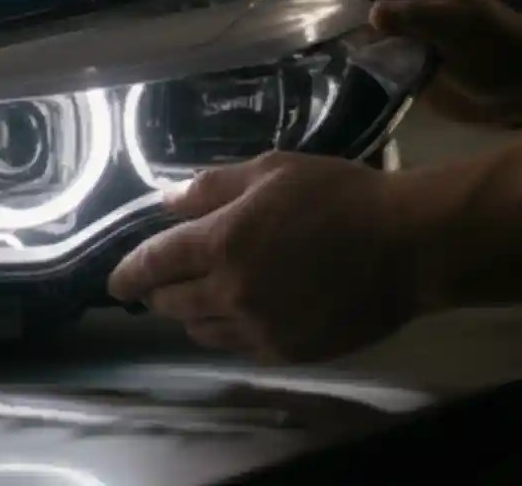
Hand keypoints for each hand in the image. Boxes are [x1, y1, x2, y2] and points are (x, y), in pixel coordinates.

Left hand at [106, 152, 418, 361]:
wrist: (407, 245)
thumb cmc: (339, 196)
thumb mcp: (272, 170)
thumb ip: (213, 186)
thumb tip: (167, 200)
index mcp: (221, 241)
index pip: (153, 263)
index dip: (128, 273)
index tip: (114, 283)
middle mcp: (230, 291)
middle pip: (171, 303)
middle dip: (157, 293)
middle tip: (157, 285)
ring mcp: (258, 327)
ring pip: (200, 330)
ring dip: (189, 315)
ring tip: (196, 299)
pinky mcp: (286, 351)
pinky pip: (238, 346)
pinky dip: (227, 331)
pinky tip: (239, 315)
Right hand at [294, 0, 521, 124]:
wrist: (520, 79)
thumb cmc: (496, 47)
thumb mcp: (459, 28)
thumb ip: (416, 18)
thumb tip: (373, 13)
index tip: (298, 5)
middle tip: (285, 15)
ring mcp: (398, 9)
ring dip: (321, 9)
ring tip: (294, 33)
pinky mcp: (397, 36)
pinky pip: (356, 27)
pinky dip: (335, 34)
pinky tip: (319, 53)